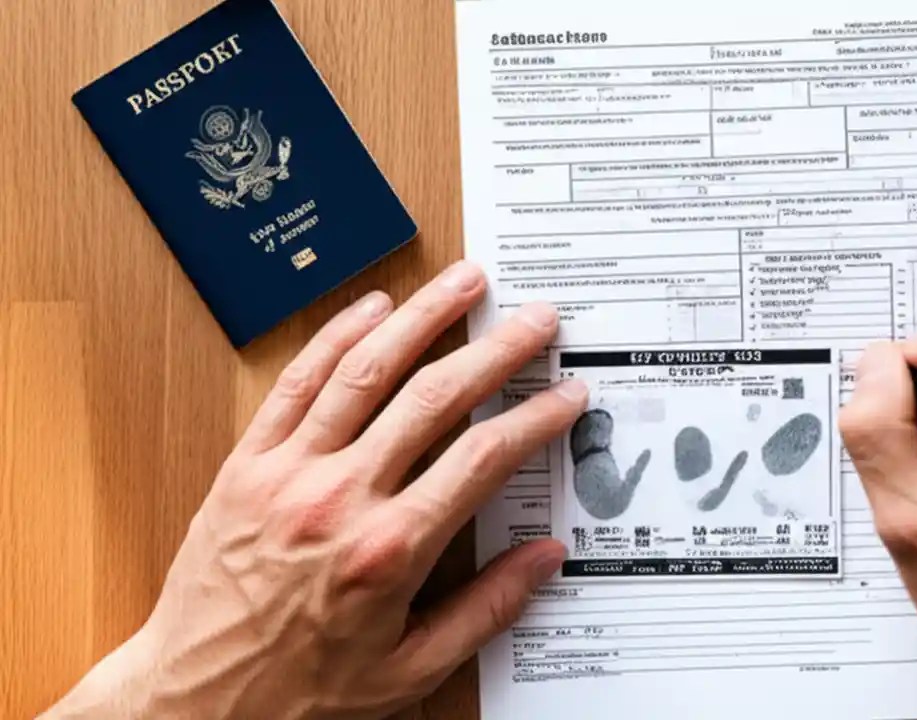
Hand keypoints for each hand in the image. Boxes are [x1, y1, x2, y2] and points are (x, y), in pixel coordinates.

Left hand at [43, 261, 584, 719]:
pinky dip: (335, 337)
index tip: (566, 397)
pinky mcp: (247, 464)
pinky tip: (371, 307)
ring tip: (463, 282)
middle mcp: (341, 498)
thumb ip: (487, 610)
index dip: (535, 418)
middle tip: (534, 320)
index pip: (484, 459)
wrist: (194, 698)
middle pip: (435, 398)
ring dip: (423, 318)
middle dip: (497, 351)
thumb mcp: (410, 670)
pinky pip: (296, 384)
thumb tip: (544, 558)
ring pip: (367, 371)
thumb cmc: (300, 693)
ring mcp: (289, 472)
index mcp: (390, 550)